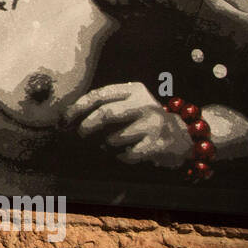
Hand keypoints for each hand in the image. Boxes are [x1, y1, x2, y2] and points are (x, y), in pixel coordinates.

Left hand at [63, 82, 191, 167]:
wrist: (181, 135)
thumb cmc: (144, 119)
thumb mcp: (130, 103)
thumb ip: (106, 103)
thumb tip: (70, 116)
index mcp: (134, 90)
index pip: (100, 95)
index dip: (78, 106)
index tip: (65, 118)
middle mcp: (145, 104)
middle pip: (106, 113)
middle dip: (87, 125)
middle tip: (80, 133)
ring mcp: (153, 124)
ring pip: (115, 137)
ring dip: (106, 144)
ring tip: (111, 144)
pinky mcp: (158, 144)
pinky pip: (127, 154)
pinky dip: (121, 156)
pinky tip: (125, 153)